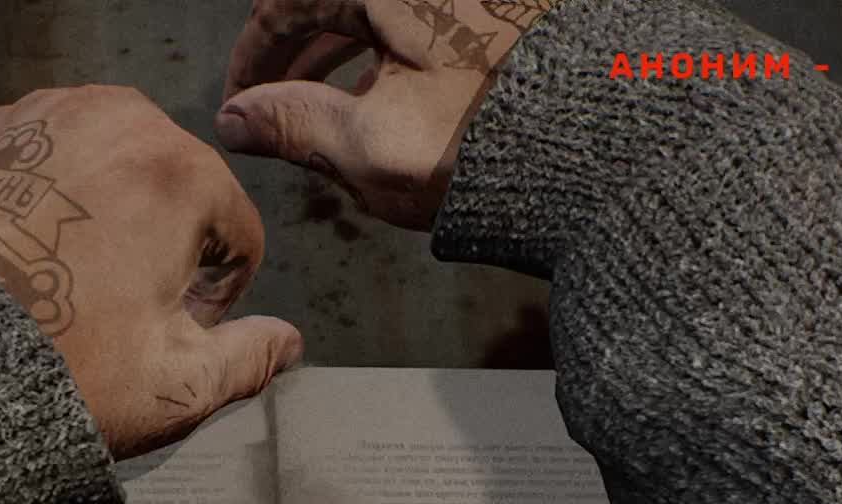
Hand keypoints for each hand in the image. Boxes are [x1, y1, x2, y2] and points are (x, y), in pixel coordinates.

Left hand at [0, 86, 303, 459]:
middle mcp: (120, 123)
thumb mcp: (174, 386)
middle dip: (167, 244)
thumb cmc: (52, 368)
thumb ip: (247, 361)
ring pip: (116, 164)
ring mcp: (50, 117)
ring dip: (113, 213)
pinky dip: (56, 195)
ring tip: (78, 281)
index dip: (221, 292)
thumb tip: (285, 344)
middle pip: (179, 187)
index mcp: (181, 175)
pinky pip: (54, 157)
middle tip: (123, 310)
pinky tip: (34, 253)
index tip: (181, 328)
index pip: (240, 232)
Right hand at [216, 0, 554, 230]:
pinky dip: (399, 51)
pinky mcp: (509, 15)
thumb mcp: (369, 144)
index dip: (253, 54)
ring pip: (387, 10)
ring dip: (347, 53)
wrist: (604, 151)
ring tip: (327, 108)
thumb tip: (236, 119)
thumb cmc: (487, 146)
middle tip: (273, 106)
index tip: (237, 99)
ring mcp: (475, 1)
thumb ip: (293, 125)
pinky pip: (432, 21)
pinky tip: (396, 96)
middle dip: (299, 53)